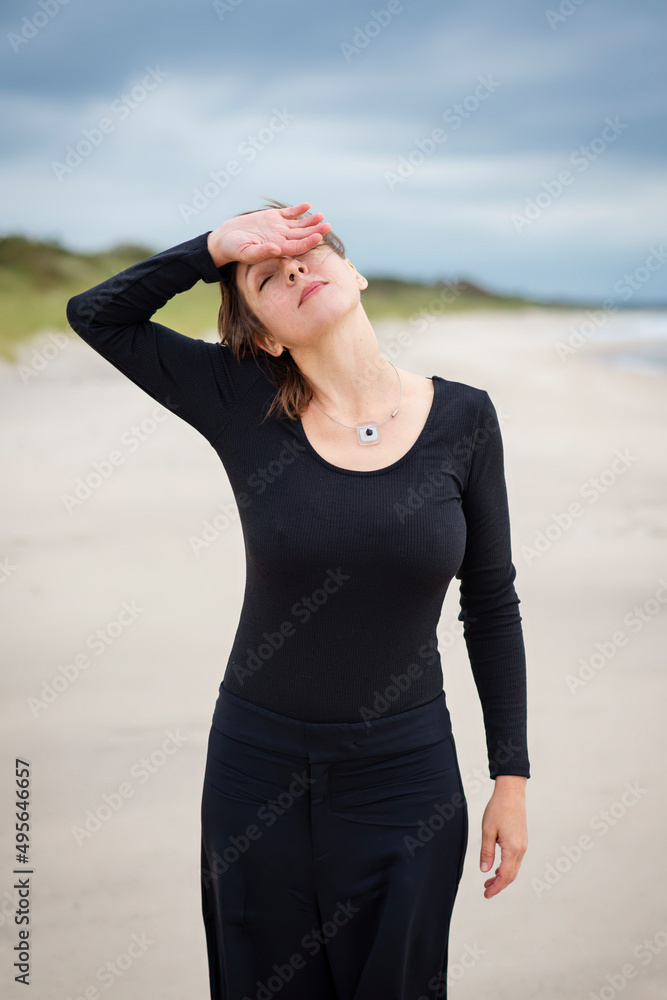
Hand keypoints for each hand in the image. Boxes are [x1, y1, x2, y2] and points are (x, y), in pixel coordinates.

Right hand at [207, 201, 331, 268]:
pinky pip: (288, 213)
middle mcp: (281, 239)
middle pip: (302, 236)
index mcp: (278, 249)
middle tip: (327, 226)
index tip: (318, 236)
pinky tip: (307, 206)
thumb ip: (262, 252)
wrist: (226, 239)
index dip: (309, 242)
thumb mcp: (246, 252)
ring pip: (299, 225)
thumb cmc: (235, 249)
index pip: (298, 247)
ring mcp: (278, 228)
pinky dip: (298, 210)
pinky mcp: (273, 218)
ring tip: (321, 216)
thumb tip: (277, 249)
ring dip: (310, 221)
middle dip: (315, 231)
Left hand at [479, 776, 527, 897]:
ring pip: (514, 868)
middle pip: (512, 875)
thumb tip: (485, 871)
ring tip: (489, 880)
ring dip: (503, 876)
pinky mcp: (522, 840)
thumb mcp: (487, 831)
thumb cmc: (498, 809)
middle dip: (499, 884)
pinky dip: (507, 867)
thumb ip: (486, 852)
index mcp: (512, 848)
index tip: (487, 895)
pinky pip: (515, 859)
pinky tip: (497, 867)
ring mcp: (523, 844)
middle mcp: (521, 849)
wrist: (512, 793)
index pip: (505, 876)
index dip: (496, 887)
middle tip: (485, 890)